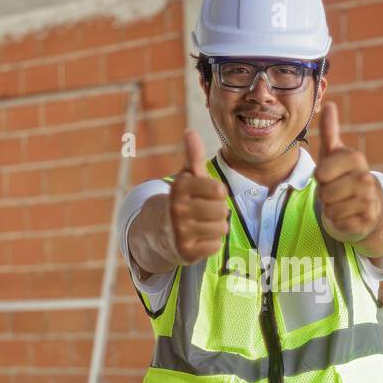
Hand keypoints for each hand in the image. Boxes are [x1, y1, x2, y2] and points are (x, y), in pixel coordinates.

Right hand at [166, 129, 229, 264]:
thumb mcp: (187, 177)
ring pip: (221, 228)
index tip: (205, 195)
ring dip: (216, 227)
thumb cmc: (183, 200)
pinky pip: (215, 246)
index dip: (217, 193)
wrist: (160, 231)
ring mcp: (180, 231)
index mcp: (180, 187)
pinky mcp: (185, 251)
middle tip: (204, 212)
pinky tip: (199, 239)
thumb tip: (190, 131)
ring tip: (202, 225)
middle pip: (223, 210)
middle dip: (218, 211)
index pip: (219, 190)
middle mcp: (177, 208)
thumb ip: (193, 155)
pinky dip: (211, 243)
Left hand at [313, 103, 382, 243]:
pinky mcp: (368, 220)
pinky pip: (339, 225)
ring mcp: (369, 200)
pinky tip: (348, 215)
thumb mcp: (334, 154)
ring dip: (331, 210)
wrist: (368, 206)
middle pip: (324, 193)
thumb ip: (330, 131)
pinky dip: (339, 223)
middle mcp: (366, 178)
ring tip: (342, 202)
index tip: (330, 175)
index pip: (320, 174)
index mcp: (356, 159)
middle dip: (325, 195)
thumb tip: (329, 103)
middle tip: (336, 191)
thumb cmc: (343, 176)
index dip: (320, 177)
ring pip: (331, 210)